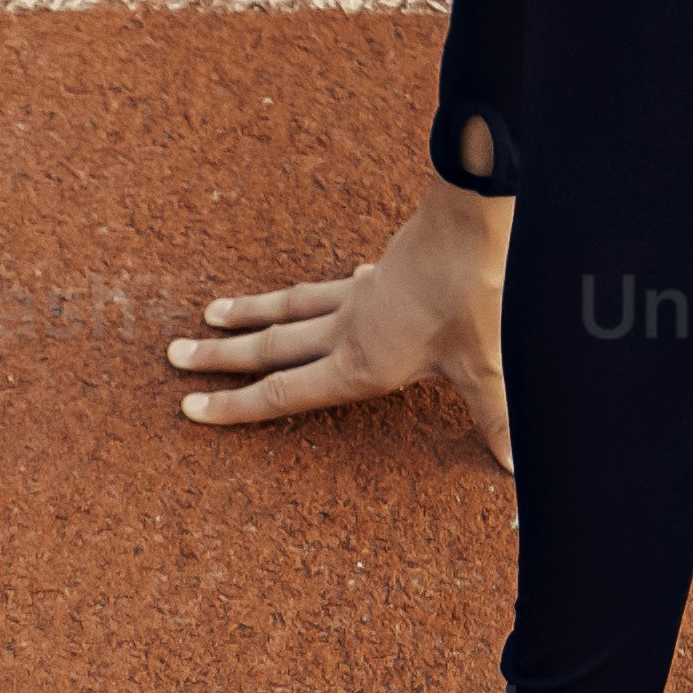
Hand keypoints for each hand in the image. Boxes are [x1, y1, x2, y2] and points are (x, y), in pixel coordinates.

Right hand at [171, 183, 514, 471]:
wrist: (473, 223)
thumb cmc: (475, 296)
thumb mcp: (488, 368)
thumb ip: (498, 420)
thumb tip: (520, 469)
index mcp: (359, 364)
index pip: (282, 393)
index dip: (234, 407)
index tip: (190, 408)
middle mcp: (345, 332)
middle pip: (269, 348)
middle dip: (220, 359)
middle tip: (173, 358)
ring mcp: (357, 299)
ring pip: (288, 310)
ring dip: (248, 317)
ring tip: (210, 315)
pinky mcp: (377, 274)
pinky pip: (328, 288)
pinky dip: (309, 296)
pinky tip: (319, 292)